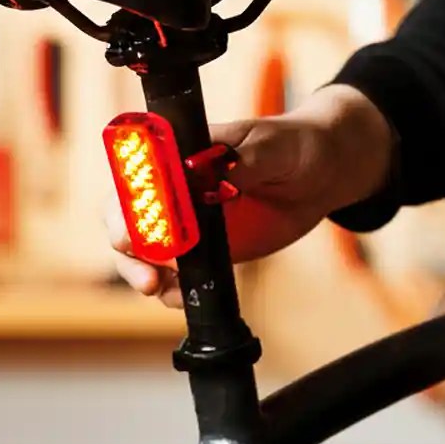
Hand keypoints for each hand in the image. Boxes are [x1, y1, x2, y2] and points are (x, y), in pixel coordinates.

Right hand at [108, 84, 392, 306]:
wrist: (320, 175)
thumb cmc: (292, 145)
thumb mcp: (272, 146)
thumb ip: (243, 161)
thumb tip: (213, 178)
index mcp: (177, 152)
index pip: (132, 173)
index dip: (124, 198)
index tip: (134, 221)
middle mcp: (171, 189)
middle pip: (124, 216)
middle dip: (125, 242)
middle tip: (141, 262)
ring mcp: (184, 223)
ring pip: (141, 251)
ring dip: (139, 272)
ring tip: (156, 288)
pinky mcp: (201, 251)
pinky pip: (174, 275)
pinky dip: (171, 291)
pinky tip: (181, 297)